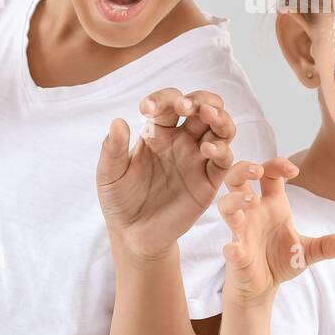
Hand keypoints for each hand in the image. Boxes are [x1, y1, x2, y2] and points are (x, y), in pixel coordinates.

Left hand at [97, 88, 236, 260]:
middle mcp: (183, 140)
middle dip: (199, 100)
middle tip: (186, 105)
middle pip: (203, 107)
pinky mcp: (209, 181)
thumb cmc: (120, 199)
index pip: (169, 103)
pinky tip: (207, 148)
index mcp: (159, 132)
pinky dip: (221, 149)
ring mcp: (198, 159)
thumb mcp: (109, 174)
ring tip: (207, 114)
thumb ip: (113, 149)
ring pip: (221, 128)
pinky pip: (224, 160)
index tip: (146, 109)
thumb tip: (118, 122)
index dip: (162, 99)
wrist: (133, 235)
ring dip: (219, 117)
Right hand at [217, 158, 334, 306]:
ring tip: (252, 200)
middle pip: (237, 179)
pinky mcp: (236, 253)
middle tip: (256, 170)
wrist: (264, 287)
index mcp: (272, 205)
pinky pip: (230, 246)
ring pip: (226, 205)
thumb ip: (323, 246)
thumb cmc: (280, 260)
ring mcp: (241, 231)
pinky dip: (232, 247)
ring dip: (235, 199)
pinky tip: (235, 249)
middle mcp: (253, 213)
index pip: (269, 174)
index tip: (294, 171)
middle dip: (243, 168)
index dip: (278, 165)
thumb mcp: (306, 252)